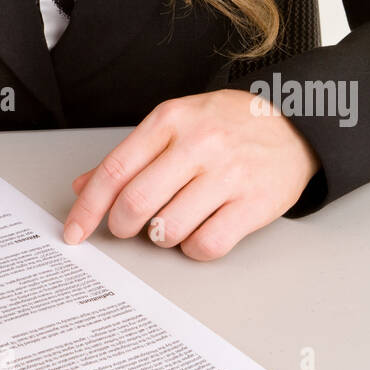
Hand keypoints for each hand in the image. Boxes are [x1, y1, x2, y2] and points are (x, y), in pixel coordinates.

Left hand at [62, 89, 320, 259]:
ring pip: (168, 228)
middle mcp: (197, 144)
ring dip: (160, 236)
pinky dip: (193, 249)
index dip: (87, 207)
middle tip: (129, 226)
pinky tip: (198, 233)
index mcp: (170, 120)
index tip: (74, 232)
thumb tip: (83, 186)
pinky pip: (206, 244)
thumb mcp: (175, 123)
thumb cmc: (227, 124)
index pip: (115, 170)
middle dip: (122, 225)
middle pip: (136, 202)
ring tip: (173, 221)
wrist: (294, 121)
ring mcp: (227, 174)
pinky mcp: (254, 203)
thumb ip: (130, 156)